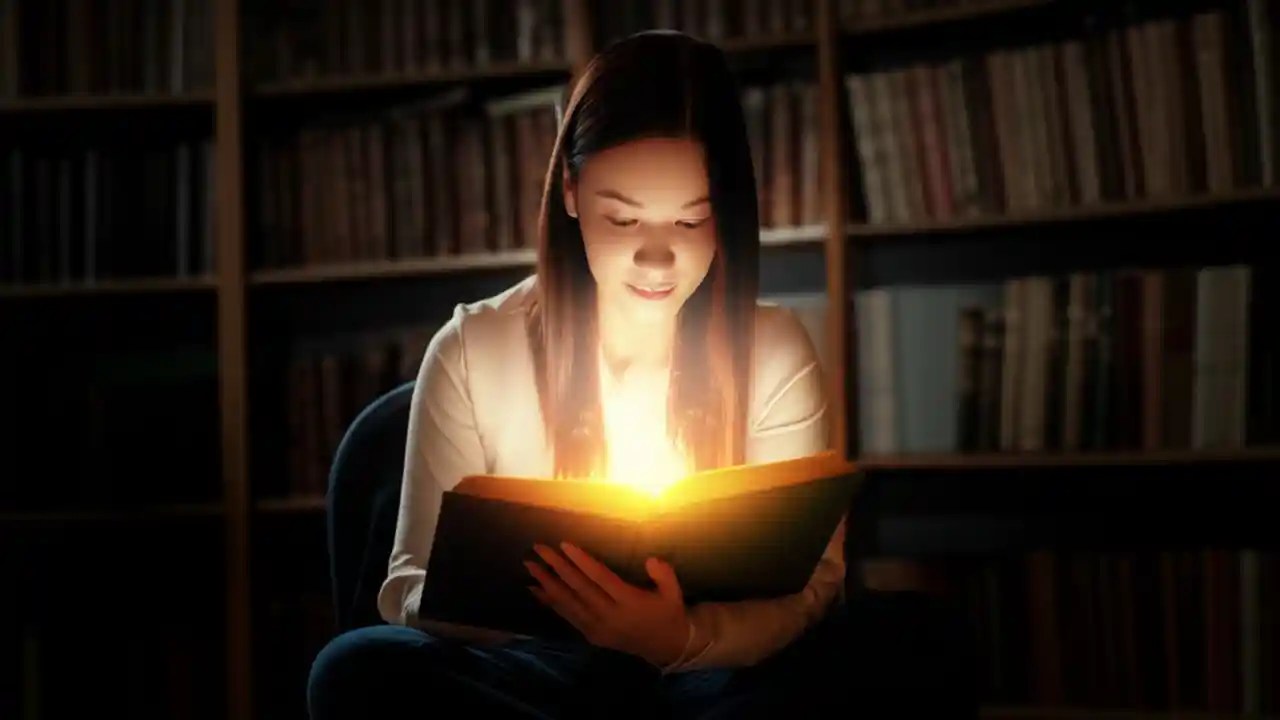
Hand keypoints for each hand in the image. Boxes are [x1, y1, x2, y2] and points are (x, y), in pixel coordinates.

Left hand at [525, 542, 689, 667]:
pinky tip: (536, 590)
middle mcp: (610, 616)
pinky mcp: (592, 636)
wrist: (667, 647)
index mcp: (630, 602)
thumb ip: (664, 575)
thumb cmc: (668, 612)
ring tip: (530, 566)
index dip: (582, 561)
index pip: (601, 578)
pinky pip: (568, 617)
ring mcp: (598, 628)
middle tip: (538, 549)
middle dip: (557, 567)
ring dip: (547, 584)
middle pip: (579, 588)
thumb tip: (651, 559)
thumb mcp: (674, 592)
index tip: (564, 545)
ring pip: (568, 603)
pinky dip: (550, 603)